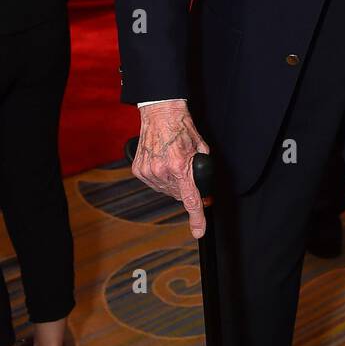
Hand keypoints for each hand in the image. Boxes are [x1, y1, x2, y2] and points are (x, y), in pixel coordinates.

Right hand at [132, 100, 209, 238]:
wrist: (160, 114)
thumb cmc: (182, 129)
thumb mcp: (201, 149)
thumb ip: (204, 173)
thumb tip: (205, 196)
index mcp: (180, 166)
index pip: (191, 199)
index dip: (197, 218)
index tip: (199, 231)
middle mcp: (162, 171)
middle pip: (179, 195)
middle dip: (187, 189)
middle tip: (188, 174)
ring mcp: (148, 171)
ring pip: (166, 191)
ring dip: (173, 183)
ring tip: (173, 162)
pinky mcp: (138, 170)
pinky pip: (154, 183)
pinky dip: (161, 178)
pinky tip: (162, 163)